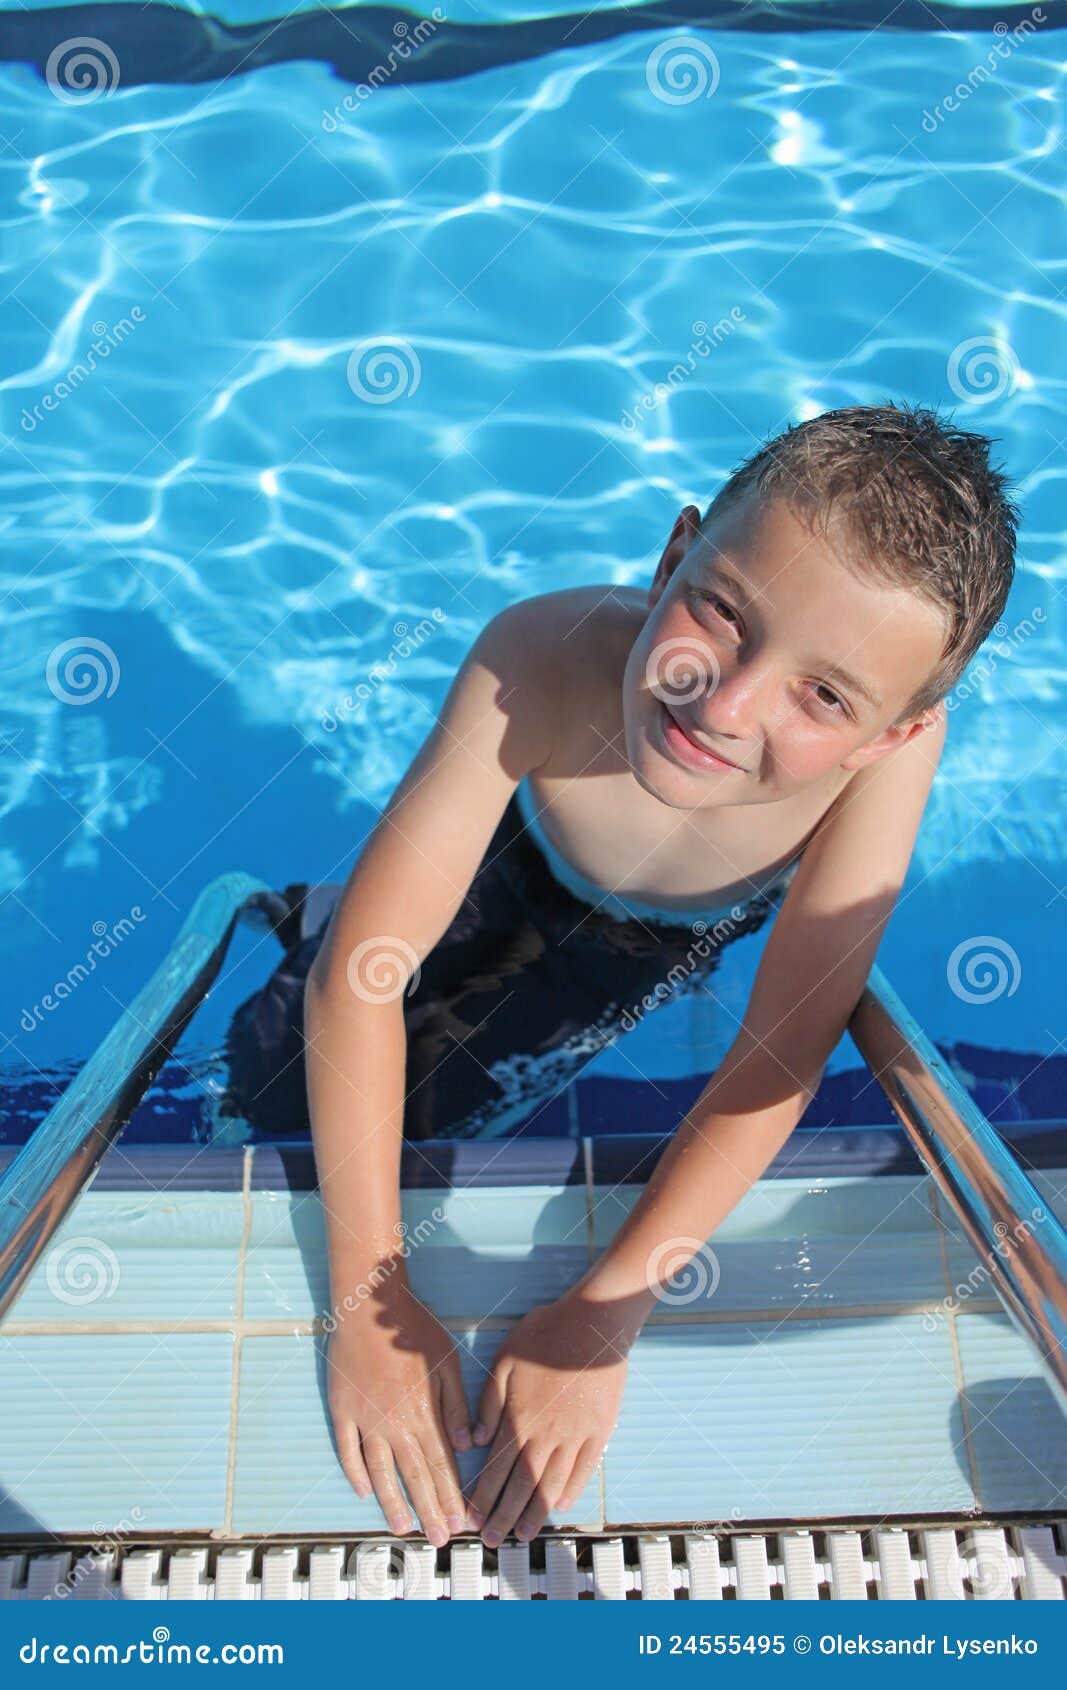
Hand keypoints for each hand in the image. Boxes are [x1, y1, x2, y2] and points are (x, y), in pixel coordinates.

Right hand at [326, 1275, 471, 1546]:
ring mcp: (365, 1419)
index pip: (441, 1464)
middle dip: (428, 1510)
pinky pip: (347, 1451)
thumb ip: (457, 1406)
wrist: (369, 1308)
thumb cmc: (412, 1330)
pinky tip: (363, 1492)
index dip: (450, 1495)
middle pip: (413, 1475)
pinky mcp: (342, 1411)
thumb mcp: (447, 1362)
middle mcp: (394, 1423)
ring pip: (379, 1471)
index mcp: (423, 1412)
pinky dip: (355, 1473)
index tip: (459, 1521)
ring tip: (401, 1527)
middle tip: (437, 1539)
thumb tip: (466, 1444)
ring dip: (392, 1501)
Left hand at [464, 1288, 640, 1545]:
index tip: (472, 1519)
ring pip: (552, 1485)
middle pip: (521, 1486)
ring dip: (535, 1513)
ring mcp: (575, 1435)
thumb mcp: (505, 1360)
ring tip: (522, 1535)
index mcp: (518, 1418)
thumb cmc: (545, 1335)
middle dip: (503, 1516)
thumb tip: (478, 1438)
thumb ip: (490, 1402)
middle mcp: (545, 1435)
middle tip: (491, 1540)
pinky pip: (584, 1470)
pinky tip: (561, 1505)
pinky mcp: (599, 1431)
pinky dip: (571, 1490)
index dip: (483, 1497)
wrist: (593, 1324)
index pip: (496, 1469)